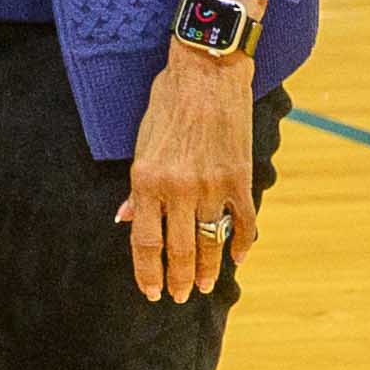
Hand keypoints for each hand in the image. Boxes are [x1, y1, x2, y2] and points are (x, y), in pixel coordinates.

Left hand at [119, 48, 259, 302]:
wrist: (207, 72)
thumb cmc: (168, 103)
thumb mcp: (142, 142)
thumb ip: (137, 187)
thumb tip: (125, 219)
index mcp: (147, 181)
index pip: (145, 243)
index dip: (147, 274)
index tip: (151, 293)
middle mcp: (178, 189)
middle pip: (178, 250)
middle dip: (178, 279)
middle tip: (180, 297)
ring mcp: (212, 186)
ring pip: (210, 243)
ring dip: (209, 270)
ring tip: (205, 286)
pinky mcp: (239, 178)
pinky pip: (243, 222)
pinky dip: (242, 244)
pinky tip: (238, 259)